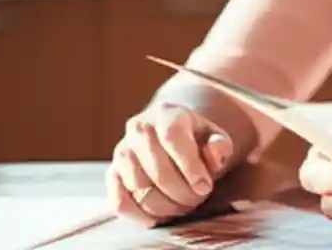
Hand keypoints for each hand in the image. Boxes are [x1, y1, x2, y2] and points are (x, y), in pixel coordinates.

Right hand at [107, 103, 233, 226]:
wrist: (172, 137)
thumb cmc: (197, 140)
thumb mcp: (215, 137)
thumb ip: (219, 145)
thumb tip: (213, 153)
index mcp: (167, 113)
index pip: (173, 138)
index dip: (190, 166)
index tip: (205, 187)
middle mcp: (138, 129)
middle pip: (158, 169)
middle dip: (182, 192)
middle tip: (198, 199)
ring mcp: (121, 152)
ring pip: (140, 188)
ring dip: (165, 206)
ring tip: (183, 205)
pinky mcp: (112, 175)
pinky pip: (119, 202)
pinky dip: (140, 215)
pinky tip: (159, 218)